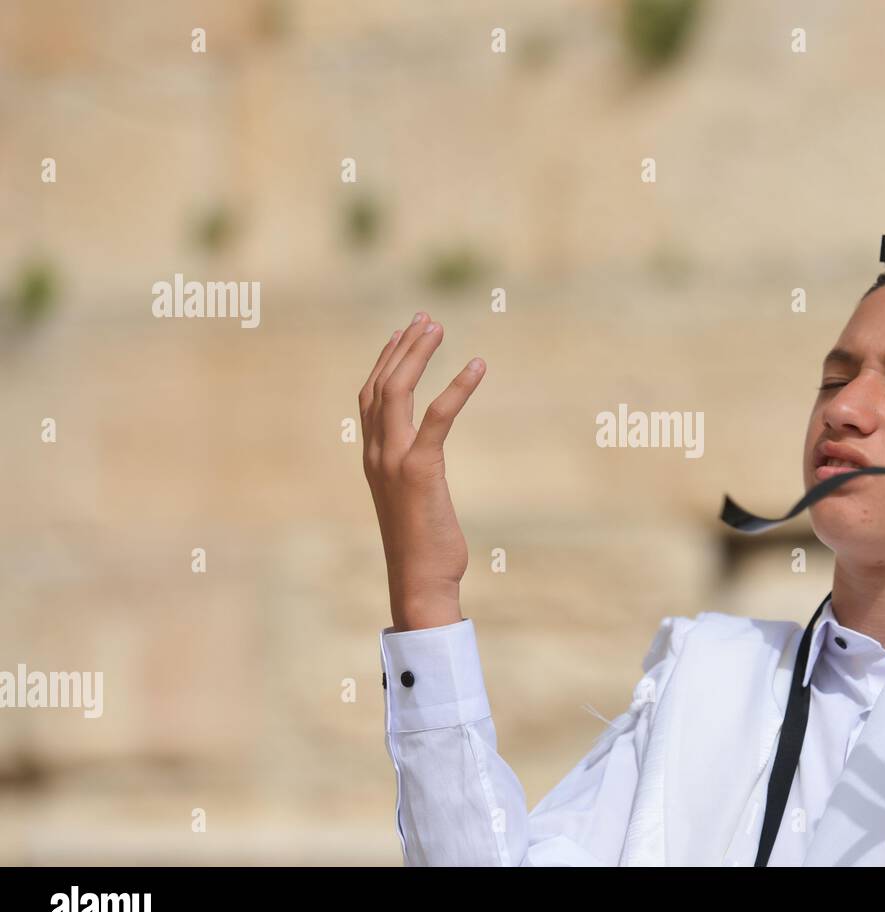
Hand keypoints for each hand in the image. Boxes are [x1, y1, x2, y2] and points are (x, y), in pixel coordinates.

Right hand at [359, 313, 486, 629]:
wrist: (420, 581)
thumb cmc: (424, 547)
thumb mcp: (413, 501)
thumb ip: (413, 474)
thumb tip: (424, 465)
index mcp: (373, 458)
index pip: (370, 397)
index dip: (386, 361)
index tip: (405, 333)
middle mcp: (376, 454)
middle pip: (381, 384)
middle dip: (404, 347)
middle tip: (428, 320)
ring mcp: (394, 462)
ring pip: (398, 391)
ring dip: (419, 355)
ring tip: (439, 328)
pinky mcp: (420, 471)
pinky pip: (437, 418)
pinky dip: (457, 388)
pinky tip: (477, 367)